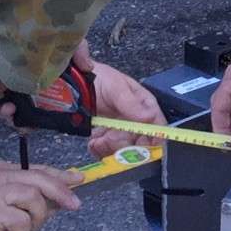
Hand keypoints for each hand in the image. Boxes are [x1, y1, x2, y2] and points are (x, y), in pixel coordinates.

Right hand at [0, 163, 82, 230]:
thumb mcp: (10, 207)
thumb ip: (33, 200)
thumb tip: (64, 197)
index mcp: (4, 171)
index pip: (38, 169)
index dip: (61, 175)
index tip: (79, 180)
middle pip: (40, 179)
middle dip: (61, 192)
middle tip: (75, 205)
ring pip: (34, 198)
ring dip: (37, 218)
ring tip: (24, 228)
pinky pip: (21, 220)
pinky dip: (23, 230)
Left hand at [74, 39, 164, 157]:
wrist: (73, 85)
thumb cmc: (98, 79)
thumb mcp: (116, 88)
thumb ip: (132, 103)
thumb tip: (149, 118)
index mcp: (144, 104)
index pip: (157, 124)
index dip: (154, 137)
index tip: (145, 146)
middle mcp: (135, 119)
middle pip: (141, 141)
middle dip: (125, 143)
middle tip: (111, 138)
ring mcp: (121, 129)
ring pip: (124, 148)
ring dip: (110, 147)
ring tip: (97, 139)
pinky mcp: (107, 137)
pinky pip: (109, 151)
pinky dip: (100, 150)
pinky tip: (94, 142)